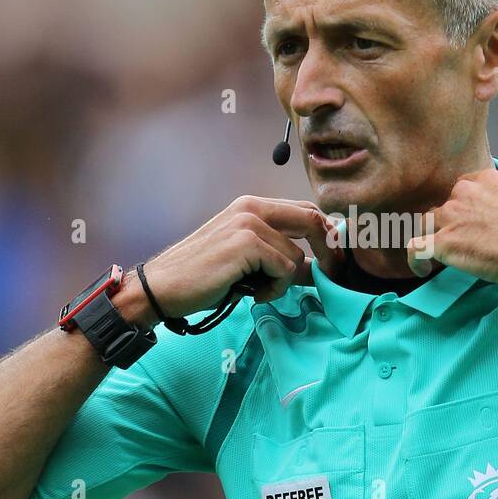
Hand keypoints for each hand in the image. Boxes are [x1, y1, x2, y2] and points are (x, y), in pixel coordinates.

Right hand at [117, 196, 342, 323]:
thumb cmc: (202, 277)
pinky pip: (284, 269)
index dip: (327, 235)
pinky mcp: (247, 243)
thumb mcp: (247, 260)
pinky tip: (251, 293)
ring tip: (257, 290)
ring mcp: (249, 223)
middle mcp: (252, 207)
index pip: (306, 211)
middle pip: (313, 221)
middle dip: (328, 251)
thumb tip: (317, 267)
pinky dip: (275, 289)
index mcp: (252, 205)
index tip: (334, 260)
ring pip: (296, 255)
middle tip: (330, 276)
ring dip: (284, 282)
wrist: (163, 287)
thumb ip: (278, 253)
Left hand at [404, 168, 497, 283]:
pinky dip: (416, 260)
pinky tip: (422, 269)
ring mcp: (450, 217)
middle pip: (443, 207)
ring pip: (427, 224)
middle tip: (462, 241)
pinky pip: (416, 248)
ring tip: (443, 254)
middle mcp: (462, 193)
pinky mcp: (443, 242)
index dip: (462, 209)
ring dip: (434, 238)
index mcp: (482, 179)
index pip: (461, 191)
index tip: (469, 222)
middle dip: (449, 223)